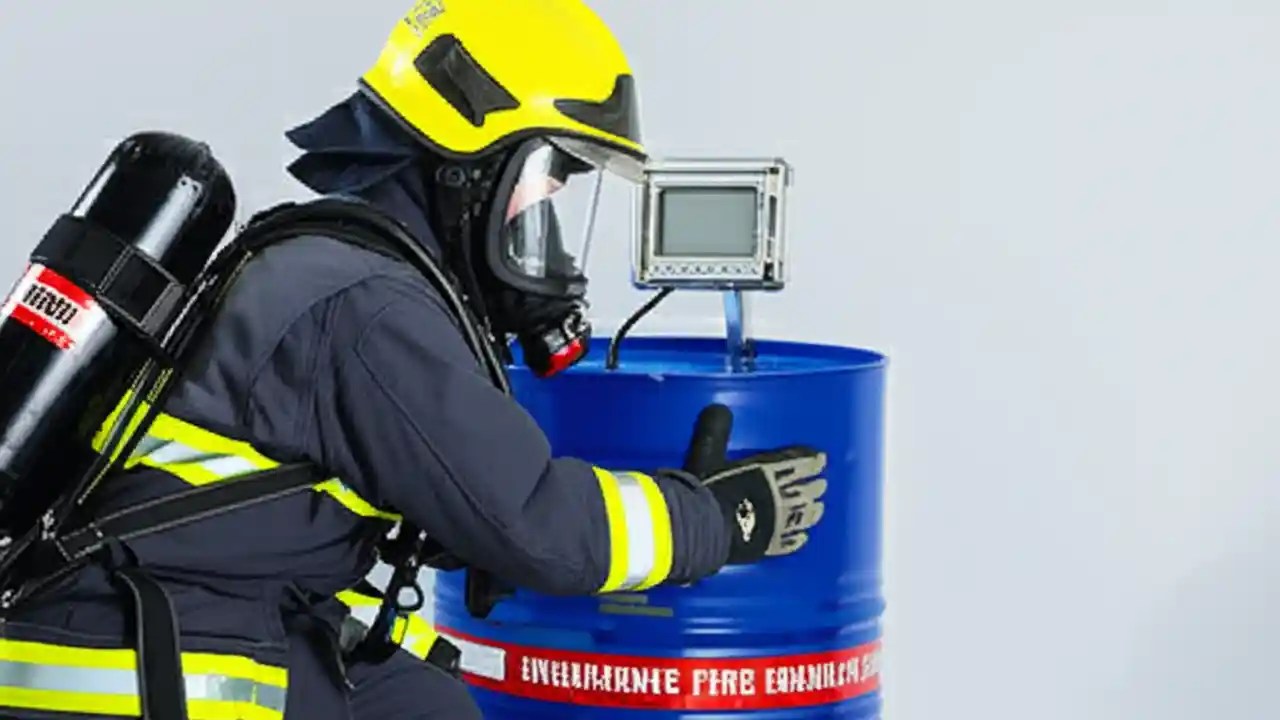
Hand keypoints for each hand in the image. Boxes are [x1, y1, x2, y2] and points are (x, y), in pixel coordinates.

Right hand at [682, 404, 828, 564]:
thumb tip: (718, 407)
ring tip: (818, 508)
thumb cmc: (708, 489)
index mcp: (769, 471)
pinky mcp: (772, 546)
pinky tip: (802, 539)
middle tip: (822, 483)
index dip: (811, 459)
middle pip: (805, 490)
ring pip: (804, 516)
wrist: (705, 529)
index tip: (821, 458)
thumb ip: (715, 430)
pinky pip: (791, 543)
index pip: (798, 462)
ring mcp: (779, 523)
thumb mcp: (707, 454)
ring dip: (813, 511)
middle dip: (815, 486)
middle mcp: (781, 496)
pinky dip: (799, 539)